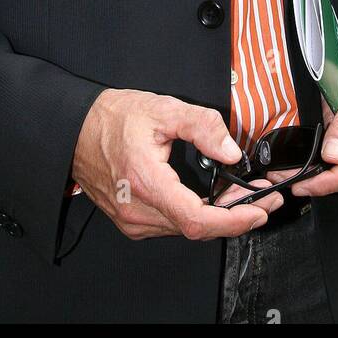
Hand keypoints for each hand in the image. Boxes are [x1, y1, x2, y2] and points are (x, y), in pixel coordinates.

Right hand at [71, 88, 285, 239]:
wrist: (75, 129)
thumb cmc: (112, 118)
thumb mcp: (163, 109)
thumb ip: (201, 127)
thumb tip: (231, 152)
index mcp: (146, 182)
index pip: (198, 220)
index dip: (234, 221)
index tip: (259, 211)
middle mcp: (138, 211)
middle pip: (197, 227)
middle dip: (235, 215)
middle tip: (263, 197)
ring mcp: (132, 220)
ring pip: (186, 228)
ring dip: (218, 216)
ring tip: (241, 195)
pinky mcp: (131, 221)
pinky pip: (172, 225)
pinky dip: (197, 215)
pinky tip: (212, 199)